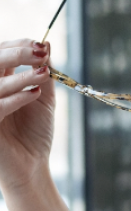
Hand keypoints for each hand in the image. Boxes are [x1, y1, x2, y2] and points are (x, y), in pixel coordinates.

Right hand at [0, 39, 54, 191]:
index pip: (0, 52)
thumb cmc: (35, 132)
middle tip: (39, 53)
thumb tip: (46, 44)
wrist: (32, 165)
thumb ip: (44, 73)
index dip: (18, 46)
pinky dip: (16, 98)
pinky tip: (34, 94)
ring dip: (21, 76)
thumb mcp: (44, 98)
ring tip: (43, 75)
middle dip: (16, 53)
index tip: (41, 47)